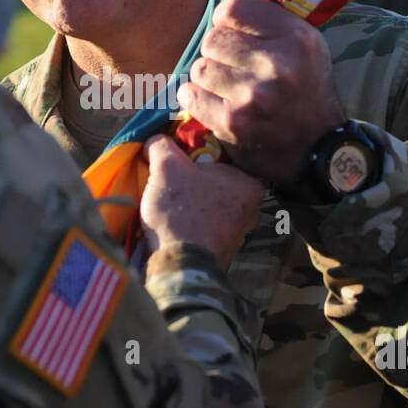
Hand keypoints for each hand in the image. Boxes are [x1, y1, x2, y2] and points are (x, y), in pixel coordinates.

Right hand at [140, 134, 264, 267]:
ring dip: (189, 202)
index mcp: (250, 183)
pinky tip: (173, 223)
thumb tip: (155, 141)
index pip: (222, 157)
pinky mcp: (223, 249)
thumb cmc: (182, 213)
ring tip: (169, 204)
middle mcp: (252, 208)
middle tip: (170, 180)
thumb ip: (162, 146)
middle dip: (192, 180)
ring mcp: (239, 231)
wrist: (181, 266)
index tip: (177, 158)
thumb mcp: (166, 167)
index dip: (196, 154)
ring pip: (209, 204)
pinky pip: (204, 225)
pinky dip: (190, 222)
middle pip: (214, 181)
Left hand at [176, 0, 343, 183]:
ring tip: (225, 86)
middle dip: (217, 52)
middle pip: (212, 39)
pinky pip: (192, 95)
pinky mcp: (234, 122)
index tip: (233, 34)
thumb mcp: (304, 44)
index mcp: (296, 38)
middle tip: (232, 67)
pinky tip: (212, 101)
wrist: (317, 145)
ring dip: (207, 77)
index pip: (232, 8)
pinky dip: (195, 97)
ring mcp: (254, 95)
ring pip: (199, 67)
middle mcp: (278, 64)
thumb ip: (267, 21)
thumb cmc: (304, 88)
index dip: (225, 21)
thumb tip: (220, 8)